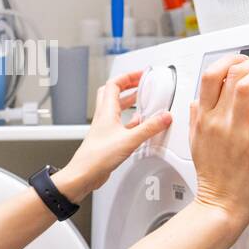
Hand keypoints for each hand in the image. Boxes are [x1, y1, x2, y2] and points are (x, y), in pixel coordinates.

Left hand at [56, 69, 172, 199]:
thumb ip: (149, 128)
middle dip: (128, 85)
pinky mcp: (108, 139)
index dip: (128, 76)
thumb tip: (164, 117)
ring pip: (116, 108)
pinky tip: (139, 124)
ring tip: (142, 99)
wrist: (83, 174)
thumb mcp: (129, 140)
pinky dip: (130, 120)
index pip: (115, 84)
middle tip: (141, 83)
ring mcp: (105, 128)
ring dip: (129, 101)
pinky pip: (120, 124)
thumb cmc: (97, 157)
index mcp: (106, 111)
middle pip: (113, 93)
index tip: (142, 74)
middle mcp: (104, 117)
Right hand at [189, 49, 248, 224]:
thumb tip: (196, 102)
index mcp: (203, 118)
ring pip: (248, 84)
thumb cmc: (213, 178)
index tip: (243, 58)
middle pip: (232, 74)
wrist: (221, 203)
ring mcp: (235, 128)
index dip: (229, 60)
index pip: (210, 76)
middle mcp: (217, 119)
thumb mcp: (195, 143)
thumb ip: (196, 119)